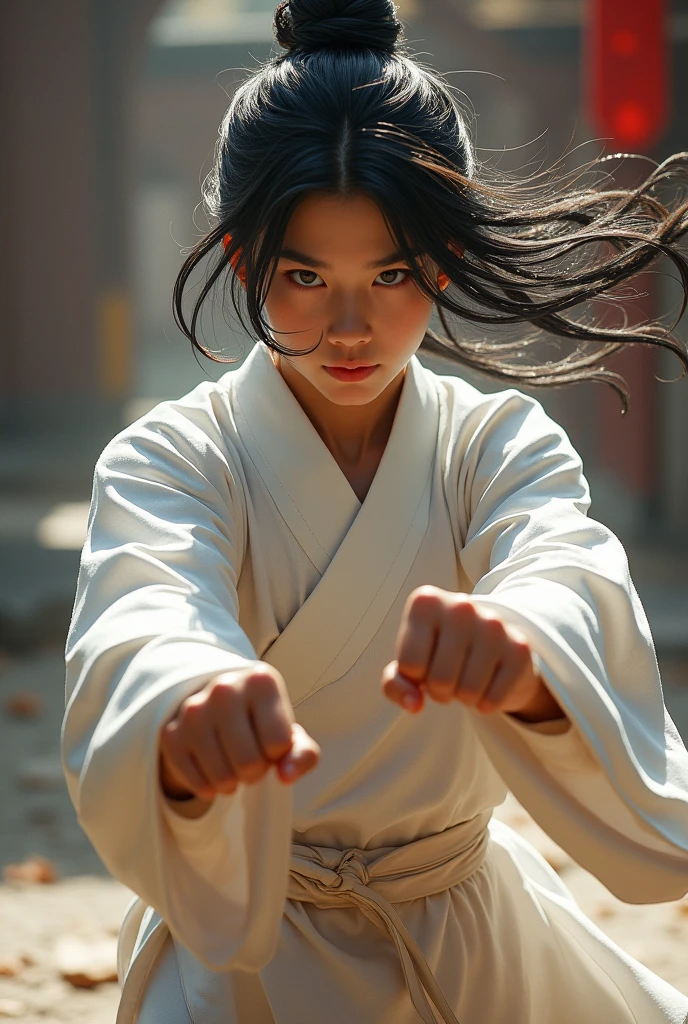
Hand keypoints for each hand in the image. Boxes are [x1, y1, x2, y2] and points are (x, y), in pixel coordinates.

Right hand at [158, 665, 320, 800]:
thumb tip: (286, 776)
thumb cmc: (262, 722)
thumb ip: (303, 754)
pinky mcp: (170, 733)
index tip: (269, 739)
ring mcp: (193, 709)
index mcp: (261, 681)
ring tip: (233, 762)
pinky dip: (211, 788)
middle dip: (256, 771)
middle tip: (251, 757)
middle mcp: (225, 688)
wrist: (217, 706)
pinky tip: (213, 768)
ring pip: (223, 778)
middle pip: (250, 763)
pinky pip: (199, 784)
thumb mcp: (290, 734)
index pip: (279, 744)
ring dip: (233, 782)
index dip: (278, 753)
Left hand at [381, 586, 559, 718]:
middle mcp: (460, 606)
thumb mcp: (408, 664)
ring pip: (467, 692)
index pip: (410, 665)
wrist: (488, 642)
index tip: (425, 662)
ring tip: (466, 677)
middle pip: (439, 681)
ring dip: (463, 697)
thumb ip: (395, 684)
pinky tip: (488, 683)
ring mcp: (493, 624)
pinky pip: (494, 699)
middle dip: (439, 691)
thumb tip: (414, 704)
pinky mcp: (520, 647)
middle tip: (447, 676)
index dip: (415, 676)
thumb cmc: (437, 652)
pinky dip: (487, 703)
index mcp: (426, 602)